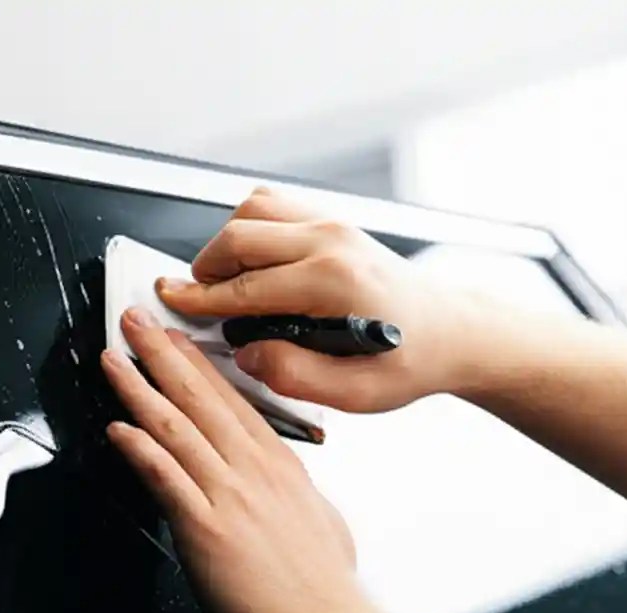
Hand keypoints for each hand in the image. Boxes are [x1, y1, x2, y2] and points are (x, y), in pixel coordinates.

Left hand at [100, 307, 383, 612]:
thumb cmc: (325, 588)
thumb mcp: (318, 519)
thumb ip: (292, 490)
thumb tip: (279, 480)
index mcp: (280, 464)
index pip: (232, 399)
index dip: (196, 364)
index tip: (176, 338)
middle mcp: (253, 470)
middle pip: (200, 398)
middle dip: (161, 354)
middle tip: (134, 323)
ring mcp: (229, 495)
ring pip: (176, 427)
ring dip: (139, 388)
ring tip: (113, 359)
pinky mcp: (206, 528)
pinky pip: (166, 477)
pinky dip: (139, 448)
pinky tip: (117, 428)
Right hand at [156, 187, 490, 411]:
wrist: (453, 331)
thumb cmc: (411, 359)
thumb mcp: (355, 392)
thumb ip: (294, 375)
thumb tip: (248, 354)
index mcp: (334, 281)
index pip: (246, 286)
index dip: (201, 298)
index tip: (172, 301)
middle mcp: (332, 241)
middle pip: (241, 234)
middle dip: (207, 266)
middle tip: (196, 298)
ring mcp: (333, 225)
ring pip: (254, 209)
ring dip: (227, 242)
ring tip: (222, 279)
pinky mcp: (333, 223)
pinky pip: (275, 207)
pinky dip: (251, 229)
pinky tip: (251, 263)